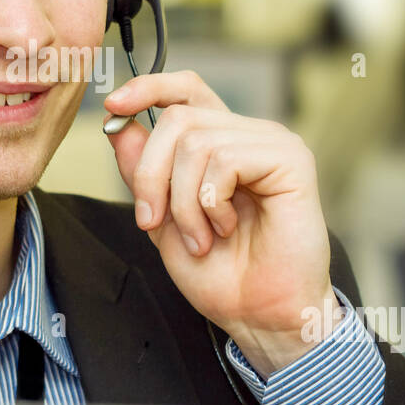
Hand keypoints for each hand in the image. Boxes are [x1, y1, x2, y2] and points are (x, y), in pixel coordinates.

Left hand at [103, 71, 338, 376]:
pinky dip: (210, 202)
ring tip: (199, 238)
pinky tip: (225, 228)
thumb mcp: (163, 218)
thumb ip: (142, 171)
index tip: (113, 106)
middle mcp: (249, 136)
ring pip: (196, 141)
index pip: (186, 90)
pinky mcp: (291, 160)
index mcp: (221, 143)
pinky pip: (226, 159)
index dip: (148, 88)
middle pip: (177, 118)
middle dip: (150, 174)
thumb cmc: (220, 274)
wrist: (259, 316)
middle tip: (152, 222)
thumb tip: (118, 124)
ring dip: (182, 200)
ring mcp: (272, 144)